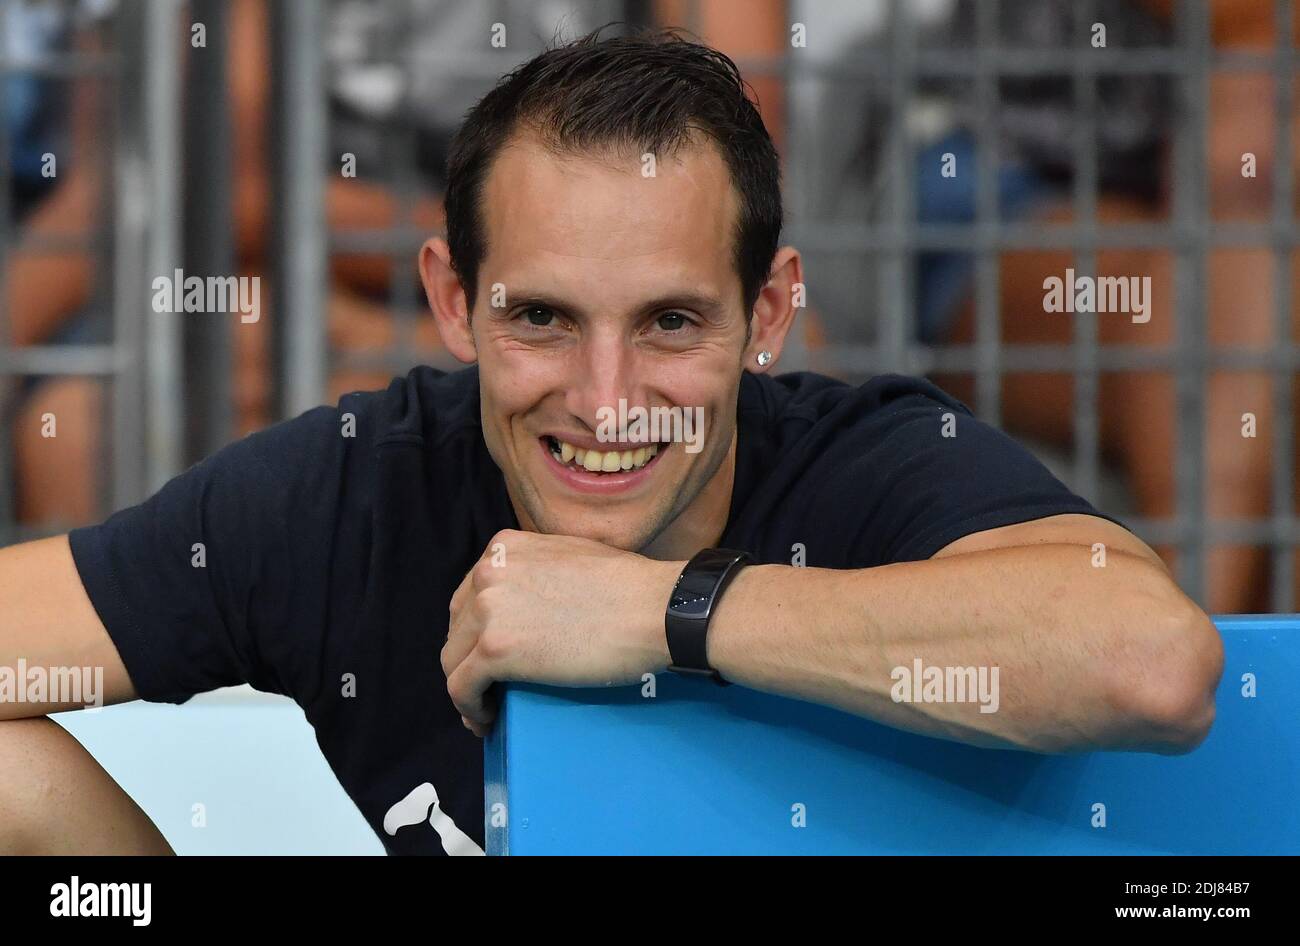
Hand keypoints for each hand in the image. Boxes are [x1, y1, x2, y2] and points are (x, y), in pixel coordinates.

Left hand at [443, 530, 681, 736]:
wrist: (653, 609)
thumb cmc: (629, 587)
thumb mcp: (570, 555)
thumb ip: (537, 569)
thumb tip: (528, 603)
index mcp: (504, 548)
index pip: (469, 595)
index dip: (475, 630)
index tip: (486, 653)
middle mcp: (488, 573)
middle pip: (458, 628)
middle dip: (468, 658)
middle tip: (490, 685)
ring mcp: (489, 610)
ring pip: (453, 660)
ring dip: (466, 688)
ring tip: (487, 709)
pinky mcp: (496, 650)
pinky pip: (461, 688)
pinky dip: (469, 709)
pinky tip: (486, 720)